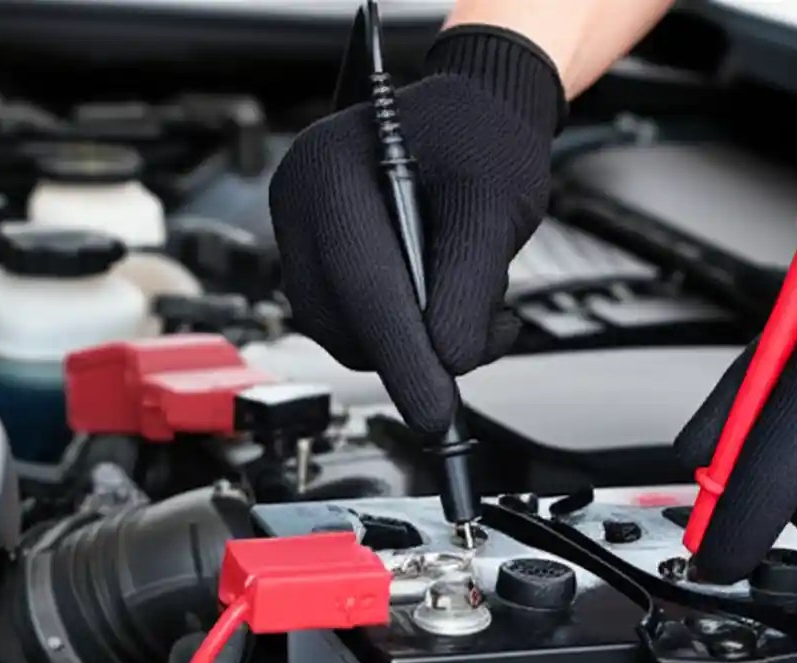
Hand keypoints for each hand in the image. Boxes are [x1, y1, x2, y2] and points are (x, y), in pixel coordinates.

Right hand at [269, 28, 561, 434]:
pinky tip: (446, 305)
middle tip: (480, 345)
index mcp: (330, 169)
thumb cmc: (485, 140)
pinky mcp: (320, 259)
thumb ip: (470, 285)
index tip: (436, 411)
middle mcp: (301, 201)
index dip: (401, 356)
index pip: (360, 283)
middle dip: (409, 352)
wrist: (475, 117)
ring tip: (478, 310)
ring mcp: (302, 232)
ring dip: (411, 344)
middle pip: (339, 317)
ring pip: (343, 330)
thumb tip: (449, 360)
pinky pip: (350, 321)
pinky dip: (402, 332)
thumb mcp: (495, 205)